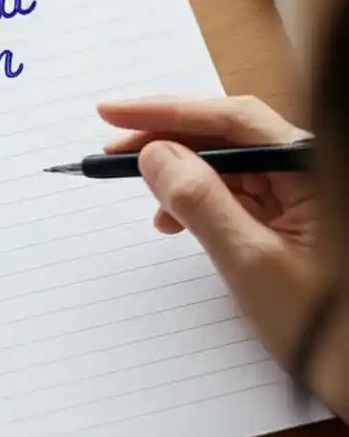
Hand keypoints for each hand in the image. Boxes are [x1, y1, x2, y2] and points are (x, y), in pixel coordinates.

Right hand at [98, 96, 344, 412]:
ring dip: (181, 176)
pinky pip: (238, 193)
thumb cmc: (324, 325)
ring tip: (148, 202)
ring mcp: (303, 194)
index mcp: (310, 168)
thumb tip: (155, 155)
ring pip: (229, 164)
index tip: (113, 113)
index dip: (166, 111)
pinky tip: (177, 222)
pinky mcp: (293, 218)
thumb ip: (200, 201)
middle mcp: (309, 170)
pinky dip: (200, 201)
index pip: (230, 119)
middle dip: (167, 141)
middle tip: (113, 152)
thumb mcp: (250, 261)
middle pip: (228, 135)